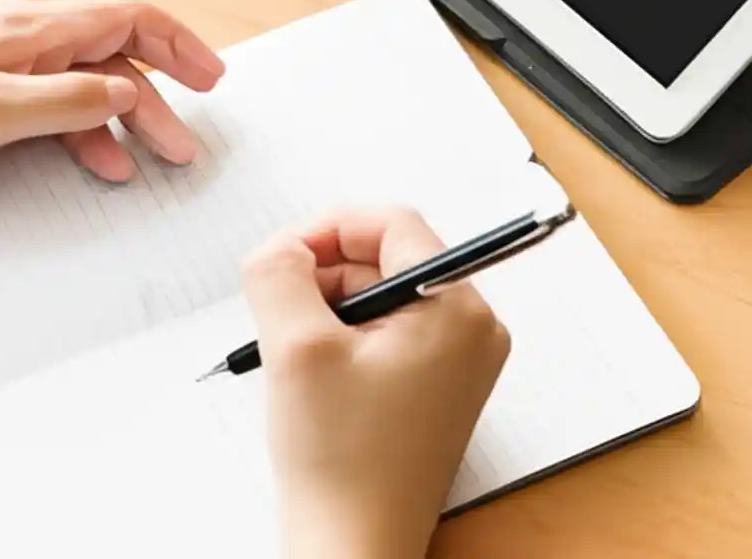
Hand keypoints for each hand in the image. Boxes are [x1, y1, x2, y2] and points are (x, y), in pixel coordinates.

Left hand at [0, 0, 224, 214]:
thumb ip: (64, 102)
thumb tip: (122, 93)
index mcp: (23, 29)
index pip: (122, 18)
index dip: (174, 43)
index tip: (211, 78)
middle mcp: (17, 45)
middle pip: (109, 60)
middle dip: (154, 99)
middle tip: (185, 147)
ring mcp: (0, 78)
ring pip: (83, 92)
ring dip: (121, 125)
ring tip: (150, 163)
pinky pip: (50, 118)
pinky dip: (81, 140)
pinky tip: (95, 166)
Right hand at [241, 208, 510, 558]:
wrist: (354, 544)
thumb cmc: (342, 461)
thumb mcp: (296, 346)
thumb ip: (280, 271)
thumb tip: (281, 246)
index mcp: (457, 310)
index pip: (392, 224)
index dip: (328, 228)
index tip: (283, 257)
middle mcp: (471, 330)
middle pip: (385, 258)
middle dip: (324, 275)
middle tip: (280, 315)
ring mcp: (457, 361)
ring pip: (381, 297)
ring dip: (328, 310)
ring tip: (297, 356)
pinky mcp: (435, 387)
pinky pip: (386, 334)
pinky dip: (343, 339)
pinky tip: (316, 376)